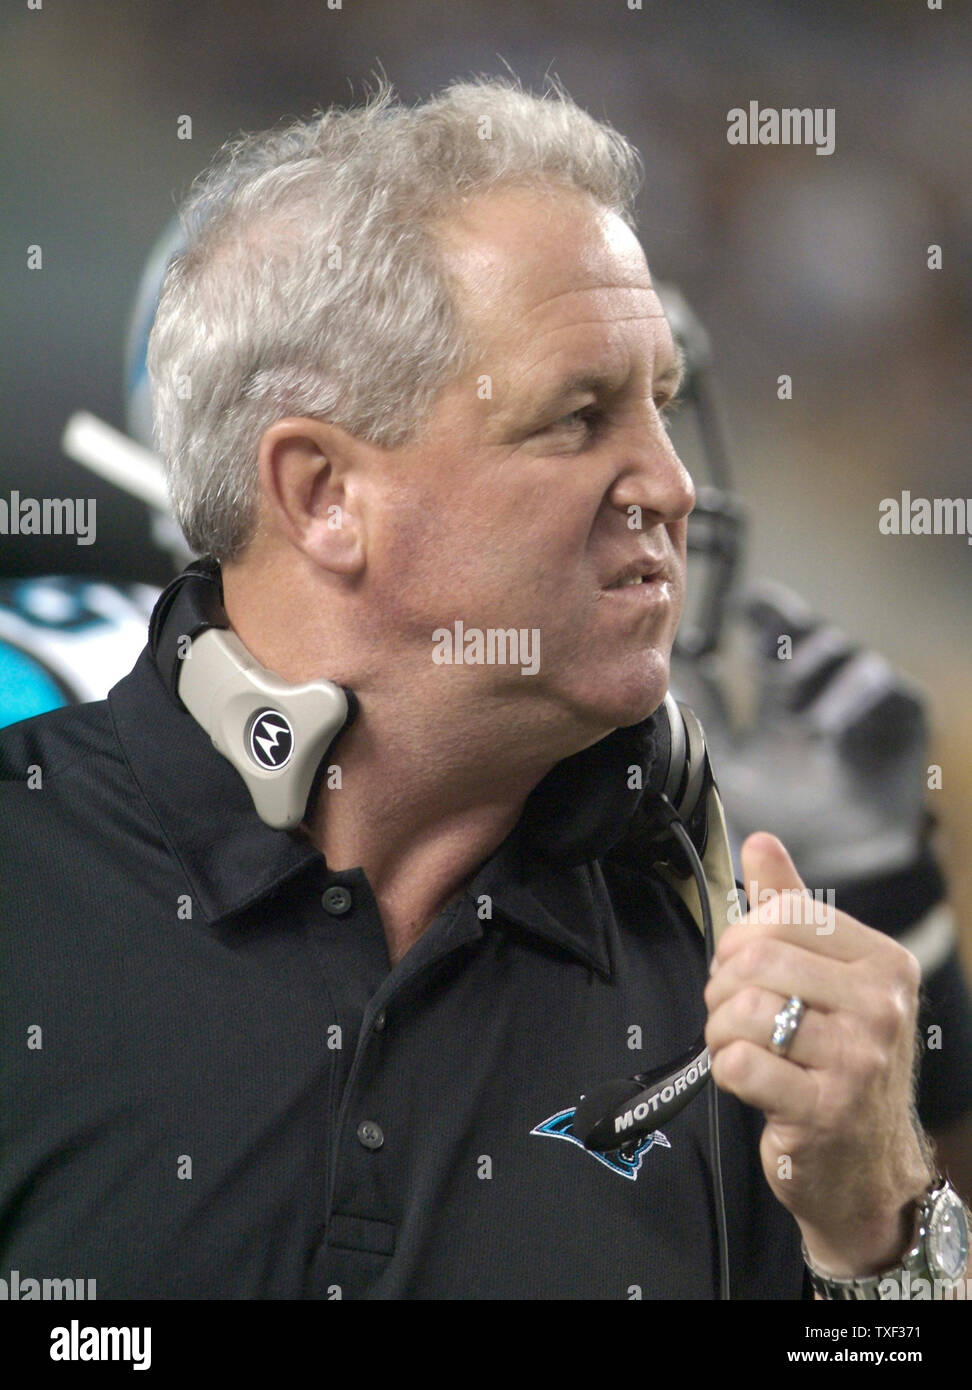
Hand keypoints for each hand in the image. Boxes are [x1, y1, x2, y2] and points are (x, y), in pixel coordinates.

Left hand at [704, 832, 933, 1275]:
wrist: (866, 1167)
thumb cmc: (839, 1060)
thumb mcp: (829, 978)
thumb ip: (794, 908)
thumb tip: (761, 843)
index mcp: (884, 963)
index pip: (785, 912)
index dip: (741, 935)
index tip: (741, 964)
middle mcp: (881, 1007)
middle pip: (757, 959)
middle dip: (723, 984)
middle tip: (730, 1010)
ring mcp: (858, 1061)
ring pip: (744, 1011)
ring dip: (719, 1029)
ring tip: (737, 1043)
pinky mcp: (824, 1111)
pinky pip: (738, 1065)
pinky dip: (723, 1068)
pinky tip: (745, 1078)